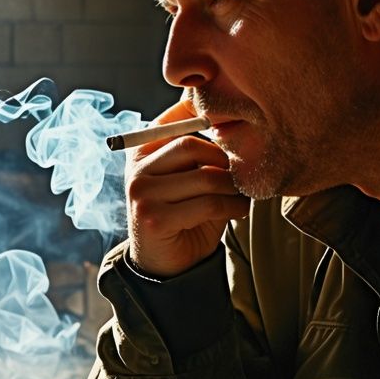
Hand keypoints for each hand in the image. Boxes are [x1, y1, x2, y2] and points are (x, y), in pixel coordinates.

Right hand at [126, 100, 249, 277]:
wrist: (168, 265)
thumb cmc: (186, 216)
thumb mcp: (192, 179)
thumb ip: (202, 153)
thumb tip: (234, 124)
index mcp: (143, 151)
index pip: (173, 119)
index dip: (202, 113)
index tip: (231, 124)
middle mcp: (136, 168)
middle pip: (190, 145)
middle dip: (224, 160)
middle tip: (242, 175)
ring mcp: (141, 193)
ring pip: (204, 176)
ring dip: (233, 187)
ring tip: (242, 196)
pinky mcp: (154, 218)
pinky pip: (207, 204)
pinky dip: (232, 207)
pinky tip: (239, 211)